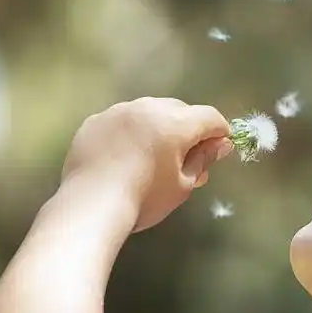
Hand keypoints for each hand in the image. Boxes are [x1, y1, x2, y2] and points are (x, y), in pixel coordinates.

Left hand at [60, 98, 232, 230]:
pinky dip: (129, 133)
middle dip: (188, 128)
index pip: (209, 117)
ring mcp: (117, 112)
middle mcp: (147, 108)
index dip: (219, 132)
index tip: (219, 149)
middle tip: (186, 158)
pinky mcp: (94, 122)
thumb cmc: (144, 198)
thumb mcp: (182, 185)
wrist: (90, 204)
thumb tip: (220, 145)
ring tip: (152, 156)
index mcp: (174, 123)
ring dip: (157, 127)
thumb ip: (203, 160)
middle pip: (179, 110)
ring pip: (148, 112)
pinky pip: (121, 121)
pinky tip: (123, 157)